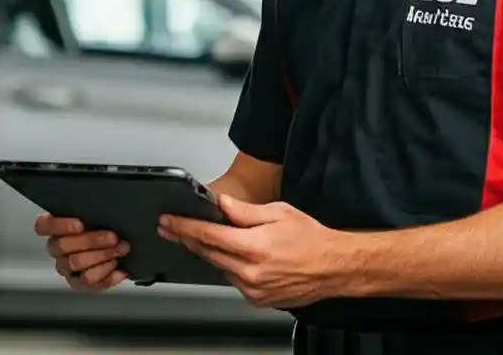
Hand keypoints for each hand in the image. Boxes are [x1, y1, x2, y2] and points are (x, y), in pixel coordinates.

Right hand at [34, 213, 129, 292]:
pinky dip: (107, 277)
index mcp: (55, 228)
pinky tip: (120, 269)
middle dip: (91, 241)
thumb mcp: (96, 213)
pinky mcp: (79, 284)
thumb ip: (91, 210)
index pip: (43, 226)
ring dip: (102, 257)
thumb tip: (101, 206)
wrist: (119, 246)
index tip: (80, 224)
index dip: (59, 225)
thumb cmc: (103, 227)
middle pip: (63, 246)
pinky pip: (89, 283)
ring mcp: (66, 268)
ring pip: (76, 264)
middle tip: (112, 237)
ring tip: (120, 250)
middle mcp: (57, 249)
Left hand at [157, 195, 348, 308]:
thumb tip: (220, 204)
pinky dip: (228, 267)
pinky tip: (232, 256)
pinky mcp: (258, 299)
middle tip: (171, 227)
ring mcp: (253, 289)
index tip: (168, 221)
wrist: (334, 267)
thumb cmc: (312, 239)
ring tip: (201, 238)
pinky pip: (233, 280)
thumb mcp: (278, 212)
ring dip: (209, 253)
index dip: (184, 227)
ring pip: (219, 268)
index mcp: (254, 247)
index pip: (208, 235)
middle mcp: (250, 272)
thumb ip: (244, 211)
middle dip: (187, 238)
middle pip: (208, 253)